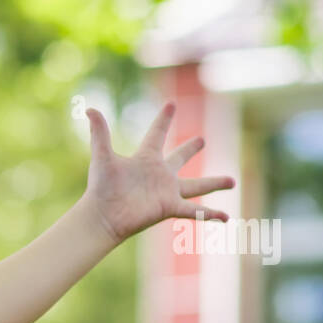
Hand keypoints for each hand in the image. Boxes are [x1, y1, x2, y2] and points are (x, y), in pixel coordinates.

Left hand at [83, 101, 234, 243]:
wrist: (102, 216)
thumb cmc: (100, 188)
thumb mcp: (102, 157)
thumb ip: (99, 132)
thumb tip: (89, 108)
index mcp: (145, 159)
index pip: (157, 134)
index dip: (164, 119)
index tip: (172, 104)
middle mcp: (159, 174)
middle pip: (180, 158)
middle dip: (191, 149)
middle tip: (202, 139)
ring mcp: (167, 192)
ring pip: (197, 186)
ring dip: (215, 183)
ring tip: (233, 181)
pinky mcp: (169, 207)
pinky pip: (195, 211)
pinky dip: (210, 214)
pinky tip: (227, 218)